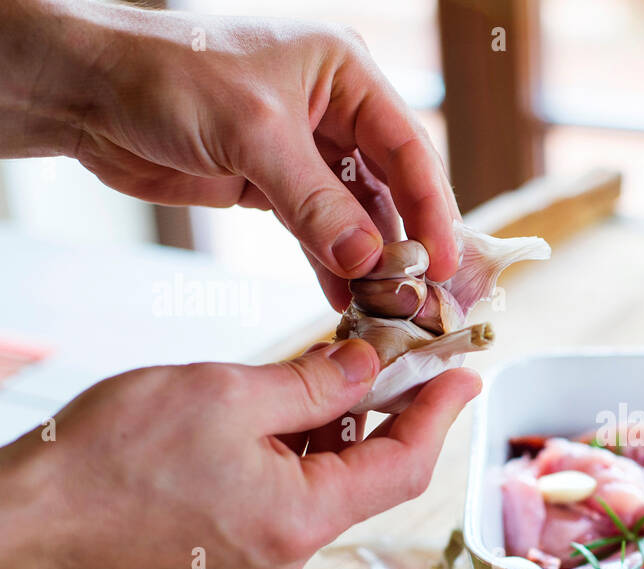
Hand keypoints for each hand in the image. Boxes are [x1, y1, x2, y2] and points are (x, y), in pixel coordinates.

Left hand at [0, 0, 459, 306]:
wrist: (86, 91)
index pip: (408, 146)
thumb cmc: (166, 76)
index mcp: (343, 72)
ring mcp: (303, 148)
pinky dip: (331, 264)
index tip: (444, 262)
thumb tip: (368, 261)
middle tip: (424, 294)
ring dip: (369, 260)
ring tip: (386, 307)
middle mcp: (332, 108)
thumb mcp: (253, 135)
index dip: (432, 207)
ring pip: (355, 212)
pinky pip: (317, 230)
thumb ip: (316, 203)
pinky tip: (344, 299)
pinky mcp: (271, 182)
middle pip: (390, 184)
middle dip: (406, 239)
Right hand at [0, 343, 479, 568]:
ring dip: (344, 430)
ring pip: (331, 486)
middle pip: (371, 479)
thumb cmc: (116, 451)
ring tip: (344, 369)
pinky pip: (294, 498)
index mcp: (301, 519)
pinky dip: (305, 453)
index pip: (403, 468)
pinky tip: (297, 409)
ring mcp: (263, 562)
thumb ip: (316, 384)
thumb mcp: (230, 394)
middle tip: (409, 357)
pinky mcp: (236, 555)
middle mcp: (291, 554)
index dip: (440, 417)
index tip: (465, 374)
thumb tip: (372, 368)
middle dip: (393, 415)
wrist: (33, 511)